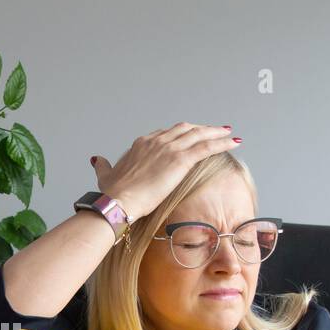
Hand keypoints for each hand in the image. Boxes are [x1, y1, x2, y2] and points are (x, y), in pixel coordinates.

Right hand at [90, 122, 240, 219]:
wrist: (119, 201)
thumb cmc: (113, 193)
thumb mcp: (105, 176)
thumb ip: (103, 166)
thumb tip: (97, 159)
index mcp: (142, 144)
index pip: (167, 133)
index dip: (182, 134)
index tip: (191, 136)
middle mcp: (157, 141)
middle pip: (186, 129)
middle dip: (201, 129)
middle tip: (214, 130)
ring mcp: (169, 149)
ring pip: (199, 134)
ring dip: (216, 132)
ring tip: (228, 133)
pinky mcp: (180, 160)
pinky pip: (207, 147)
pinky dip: (221, 142)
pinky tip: (233, 142)